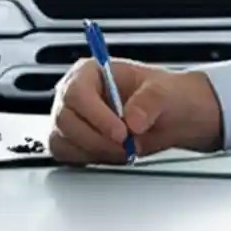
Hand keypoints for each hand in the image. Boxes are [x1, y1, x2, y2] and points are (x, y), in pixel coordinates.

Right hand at [48, 58, 222, 164]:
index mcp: (90, 72)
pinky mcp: (71, 140)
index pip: (76, 92)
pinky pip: (67, 154)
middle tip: (127, 145)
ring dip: (96, 150)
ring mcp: (70, 117)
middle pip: (65, 120)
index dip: (96, 115)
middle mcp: (74, 93)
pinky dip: (91, 158)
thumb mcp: (164, 91)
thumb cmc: (161, 96)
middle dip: (98, 139)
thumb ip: (150, 101)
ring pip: (63, 140)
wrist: (168, 119)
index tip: (121, 132)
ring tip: (125, 148)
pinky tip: (113, 152)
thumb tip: (133, 119)